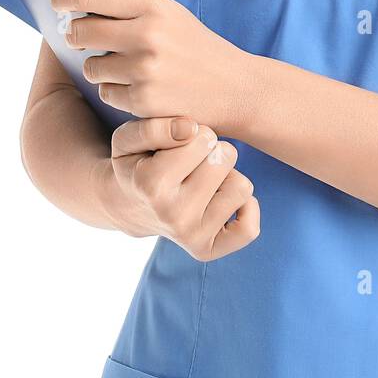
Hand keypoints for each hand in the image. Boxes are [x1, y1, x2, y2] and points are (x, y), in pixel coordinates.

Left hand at [50, 0, 253, 133]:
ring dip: (101, 67)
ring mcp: (144, 70)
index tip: (58, 0)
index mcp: (152, 4)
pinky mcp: (142, 101)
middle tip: (86, 37)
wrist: (234, 87)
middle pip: (79, 30)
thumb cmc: (194, 46)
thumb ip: (123, 2)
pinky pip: (105, 92)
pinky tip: (142, 87)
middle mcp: (147, 34)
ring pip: (90, 66)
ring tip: (130, 66)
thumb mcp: (167, 12)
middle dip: (77, 35)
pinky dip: (117, 91)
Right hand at [98, 115, 259, 259]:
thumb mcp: (130, 137)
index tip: (178, 145)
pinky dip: (244, 210)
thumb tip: (190, 129)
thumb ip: (156, 126)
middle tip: (190, 163)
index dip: (196, 133)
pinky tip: (220, 200)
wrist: (129, 206)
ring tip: (202, 180)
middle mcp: (173, 216)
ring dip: (227, 177)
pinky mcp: (206, 251)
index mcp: (152, 184)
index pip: (205, 137)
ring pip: (242, 187)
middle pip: (226, 157)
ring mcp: (191, 237)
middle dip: (212, 152)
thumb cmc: (136, 162)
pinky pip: (249, 228)